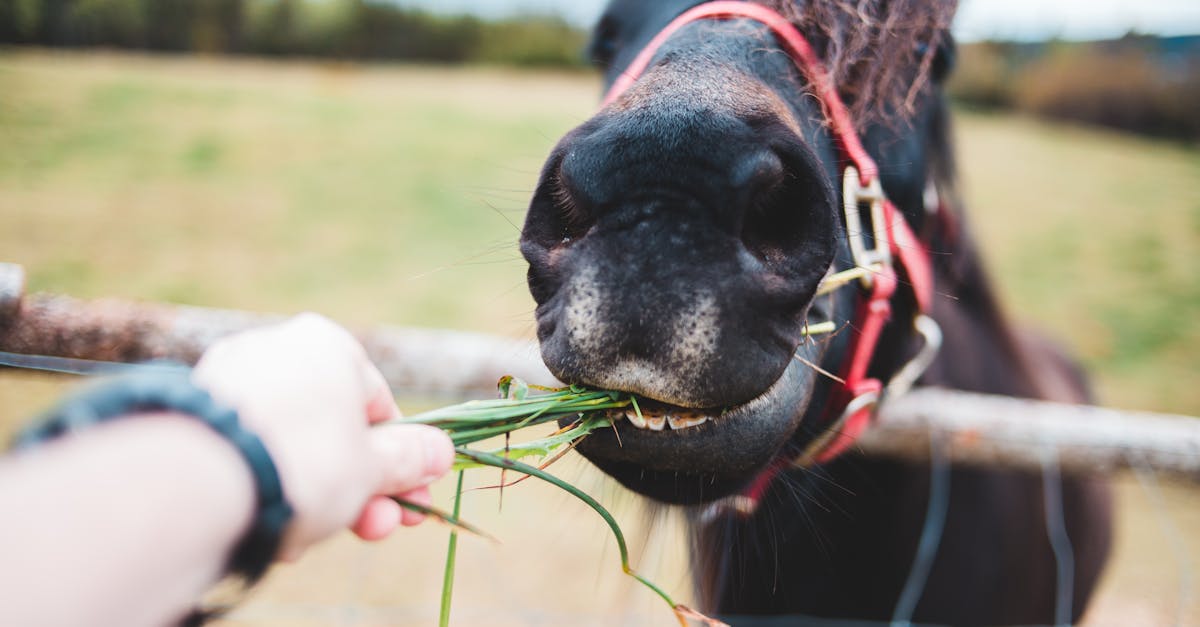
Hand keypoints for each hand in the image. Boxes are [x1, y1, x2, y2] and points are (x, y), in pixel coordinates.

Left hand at [191, 314, 453, 559]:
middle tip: (372, 531)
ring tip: (306, 540)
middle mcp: (277, 348)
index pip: (381, 407)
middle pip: (333, 429)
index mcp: (328, 344)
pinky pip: (249, 452)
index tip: (410, 505)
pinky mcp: (193, 414)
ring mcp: (229, 378)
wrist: (201, 482)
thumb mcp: (373, 469)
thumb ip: (409, 458)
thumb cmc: (306, 464)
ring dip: (313, 495)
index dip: (402, 464)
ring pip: (290, 445)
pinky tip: (269, 527)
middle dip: (358, 488)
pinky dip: (266, 487)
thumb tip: (440, 450)